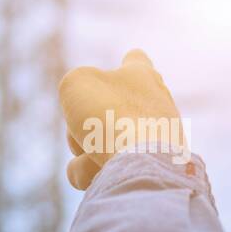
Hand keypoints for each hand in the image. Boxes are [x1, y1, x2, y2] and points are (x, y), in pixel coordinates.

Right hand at [57, 48, 185, 189]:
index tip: (127, 62)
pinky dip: (90, 171)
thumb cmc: (108, 113)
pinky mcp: (149, 170)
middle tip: (85, 124)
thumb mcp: (76, 83)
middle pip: (103, 110)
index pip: (137, 60)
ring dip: (84, 149)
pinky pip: (102, 170)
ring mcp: (155, 140)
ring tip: (95, 152)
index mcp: (142, 77)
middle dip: (83, 121)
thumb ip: (75, 87)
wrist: (139, 161)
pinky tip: (98, 172)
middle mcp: (155, 106)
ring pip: (98, 143)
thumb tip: (85, 115)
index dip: (127, 62)